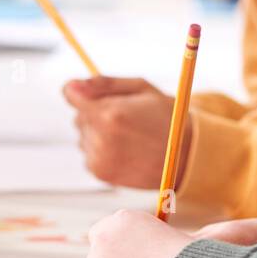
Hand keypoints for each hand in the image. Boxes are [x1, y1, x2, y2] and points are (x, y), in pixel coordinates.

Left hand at [62, 77, 189, 187]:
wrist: (186, 157)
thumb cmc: (165, 117)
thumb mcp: (141, 88)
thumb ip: (103, 84)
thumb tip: (70, 86)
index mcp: (110, 114)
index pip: (72, 94)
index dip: (80, 91)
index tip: (92, 93)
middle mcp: (101, 138)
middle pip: (79, 115)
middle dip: (96, 112)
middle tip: (126, 117)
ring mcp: (99, 158)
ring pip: (83, 135)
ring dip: (98, 132)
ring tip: (128, 134)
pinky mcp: (101, 173)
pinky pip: (89, 153)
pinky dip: (101, 149)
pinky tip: (125, 149)